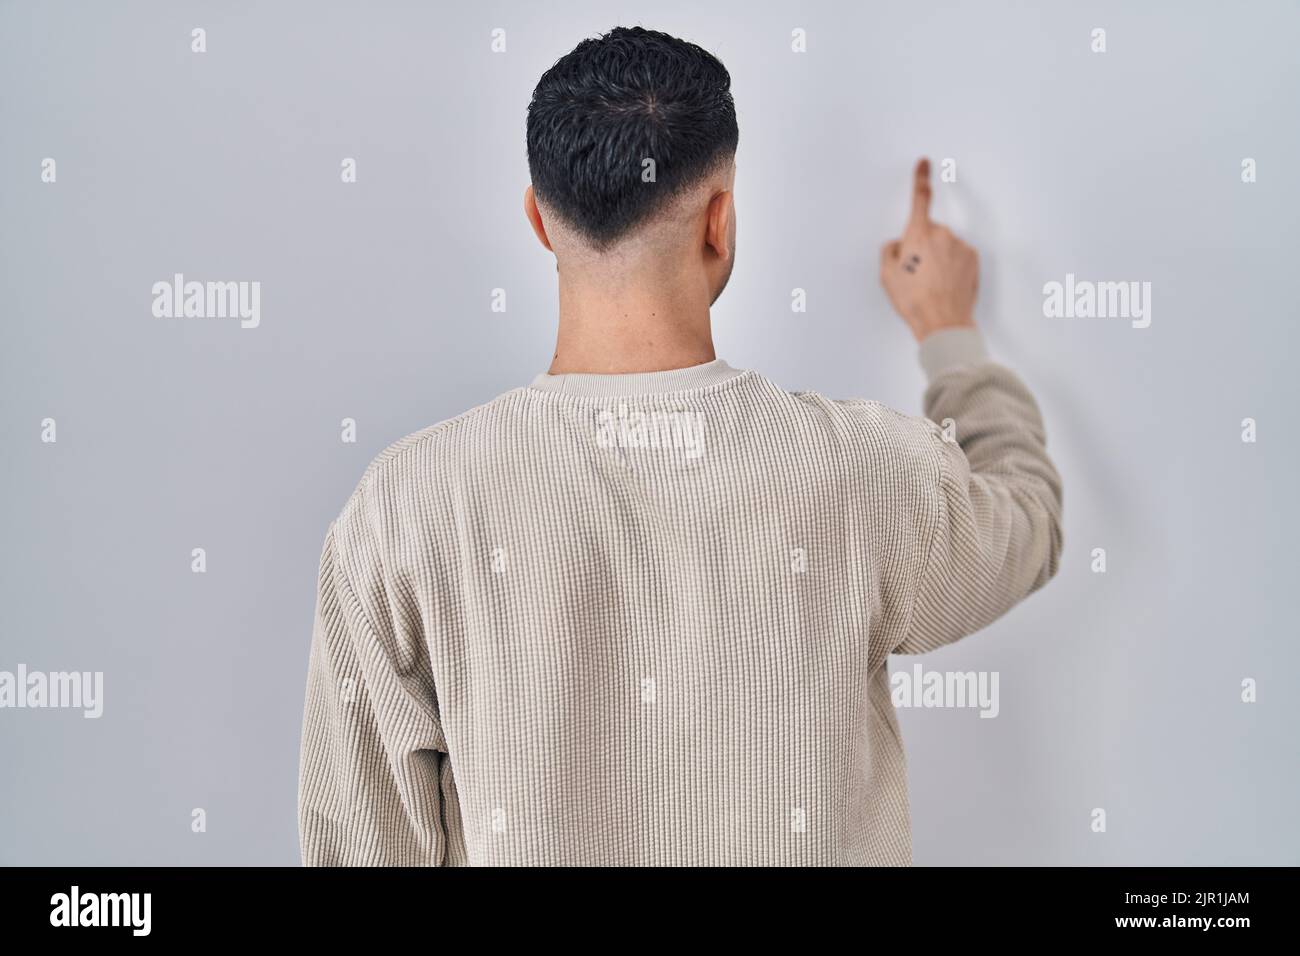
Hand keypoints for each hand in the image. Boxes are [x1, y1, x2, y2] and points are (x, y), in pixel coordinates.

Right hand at [880, 158, 978, 341]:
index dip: (921, 178)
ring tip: (931, 284)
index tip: (924, 163)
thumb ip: (890, 252)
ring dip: (938, 258)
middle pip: (929, 232)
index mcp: (918, 234)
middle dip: (923, 246)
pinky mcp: (973, 259)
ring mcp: (960, 246)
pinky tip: (944, 284)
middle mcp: (942, 235)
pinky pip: (958, 257)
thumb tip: (898, 246)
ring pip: (945, 246)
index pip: (920, 198)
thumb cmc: (914, 300)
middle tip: (916, 273)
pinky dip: (951, 267)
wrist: (942, 321)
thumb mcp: (887, 276)